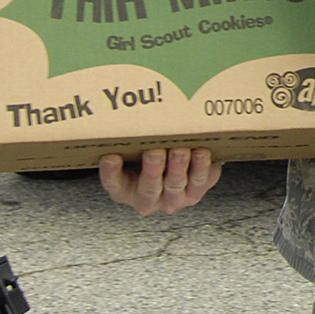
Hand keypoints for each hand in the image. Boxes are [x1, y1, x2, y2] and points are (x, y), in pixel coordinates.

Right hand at [98, 147, 221, 215]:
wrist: (173, 168)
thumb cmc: (145, 158)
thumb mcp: (131, 152)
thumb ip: (129, 142)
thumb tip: (131, 113)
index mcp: (124, 190)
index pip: (114, 184)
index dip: (111, 173)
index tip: (110, 158)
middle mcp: (146, 199)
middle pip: (149, 187)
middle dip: (153, 169)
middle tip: (154, 152)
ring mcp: (172, 199)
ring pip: (176, 185)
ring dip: (179, 167)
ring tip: (182, 150)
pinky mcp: (196, 193)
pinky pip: (202, 182)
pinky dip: (204, 167)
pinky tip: (203, 153)